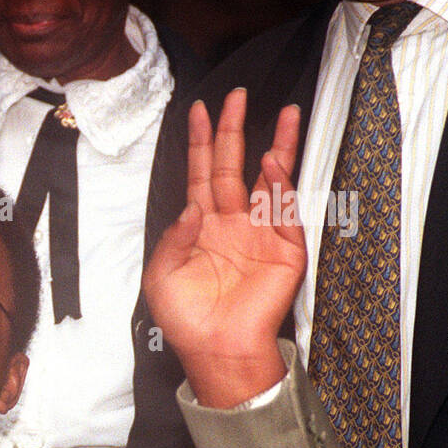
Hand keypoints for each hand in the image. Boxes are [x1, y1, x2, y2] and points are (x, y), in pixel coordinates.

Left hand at [143, 89, 304, 407]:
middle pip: (233, 166)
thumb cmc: (187, 319)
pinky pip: (285, 211)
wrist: (216, 351)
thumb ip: (173, 237)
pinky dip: (281, 186)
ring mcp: (261, 233)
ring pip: (270, 180)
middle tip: (236, 96)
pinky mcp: (286, 250)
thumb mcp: (161, 275)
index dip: (199, 143)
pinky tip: (274, 162)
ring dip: (275, 146)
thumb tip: (192, 206)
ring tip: (283, 112)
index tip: (198, 110)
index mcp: (201, 227)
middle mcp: (232, 223)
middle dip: (234, 131)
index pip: (200, 174)